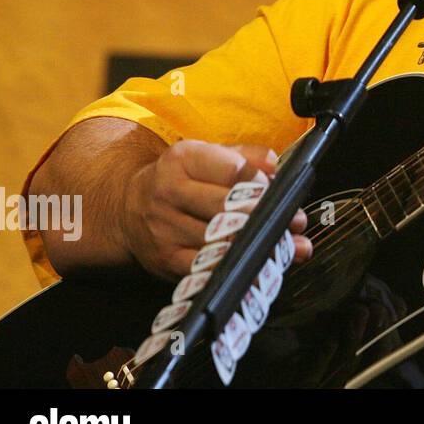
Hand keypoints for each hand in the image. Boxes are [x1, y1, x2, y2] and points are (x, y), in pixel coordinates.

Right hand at [123, 140, 311, 280]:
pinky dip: (236, 269)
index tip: (277, 190)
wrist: (129, 207)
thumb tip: (277, 165)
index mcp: (183, 159)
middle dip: (265, 216)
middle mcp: (168, 192)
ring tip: (286, 245)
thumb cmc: (182, 179)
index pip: (231, 169)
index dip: (260, 182)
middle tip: (294, 222)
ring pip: (220, 240)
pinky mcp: (165, 258)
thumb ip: (248, 156)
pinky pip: (206, 268)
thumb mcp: (209, 155)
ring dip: (258, 246)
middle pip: (227, 207)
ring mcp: (164, 228)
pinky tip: (258, 268)